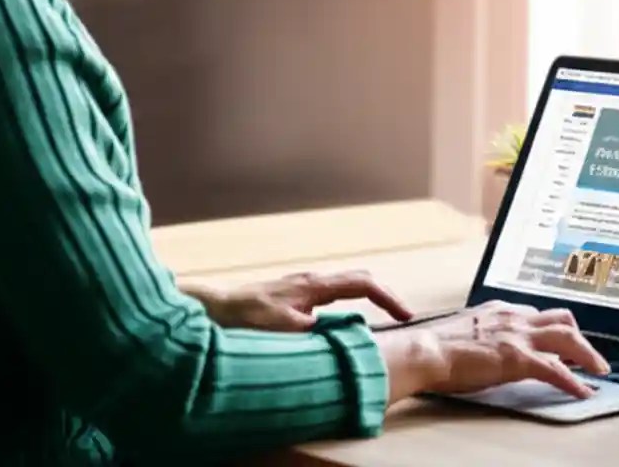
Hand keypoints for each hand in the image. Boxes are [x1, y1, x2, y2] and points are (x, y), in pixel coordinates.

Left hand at [185, 270, 413, 331]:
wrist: (213, 308)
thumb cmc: (244, 318)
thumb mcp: (282, 330)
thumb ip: (314, 332)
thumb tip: (342, 338)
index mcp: (315, 286)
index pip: (364, 284)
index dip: (388, 298)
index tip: (405, 316)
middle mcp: (312, 281)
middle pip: (360, 280)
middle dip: (384, 296)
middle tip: (401, 317)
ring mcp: (303, 287)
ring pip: (345, 288)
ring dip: (367, 301)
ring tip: (382, 322)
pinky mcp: (294, 297)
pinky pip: (331, 298)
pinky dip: (348, 307)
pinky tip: (344, 327)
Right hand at [375, 301, 610, 403]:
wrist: (425, 351)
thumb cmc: (435, 346)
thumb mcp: (465, 330)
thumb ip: (483, 332)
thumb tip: (486, 344)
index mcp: (500, 310)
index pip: (537, 315)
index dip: (553, 329)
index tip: (562, 341)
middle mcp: (514, 317)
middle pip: (561, 319)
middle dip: (579, 336)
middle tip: (589, 356)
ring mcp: (518, 336)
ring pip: (568, 338)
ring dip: (588, 355)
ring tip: (600, 370)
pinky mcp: (518, 358)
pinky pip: (556, 370)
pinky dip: (574, 383)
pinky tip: (584, 393)